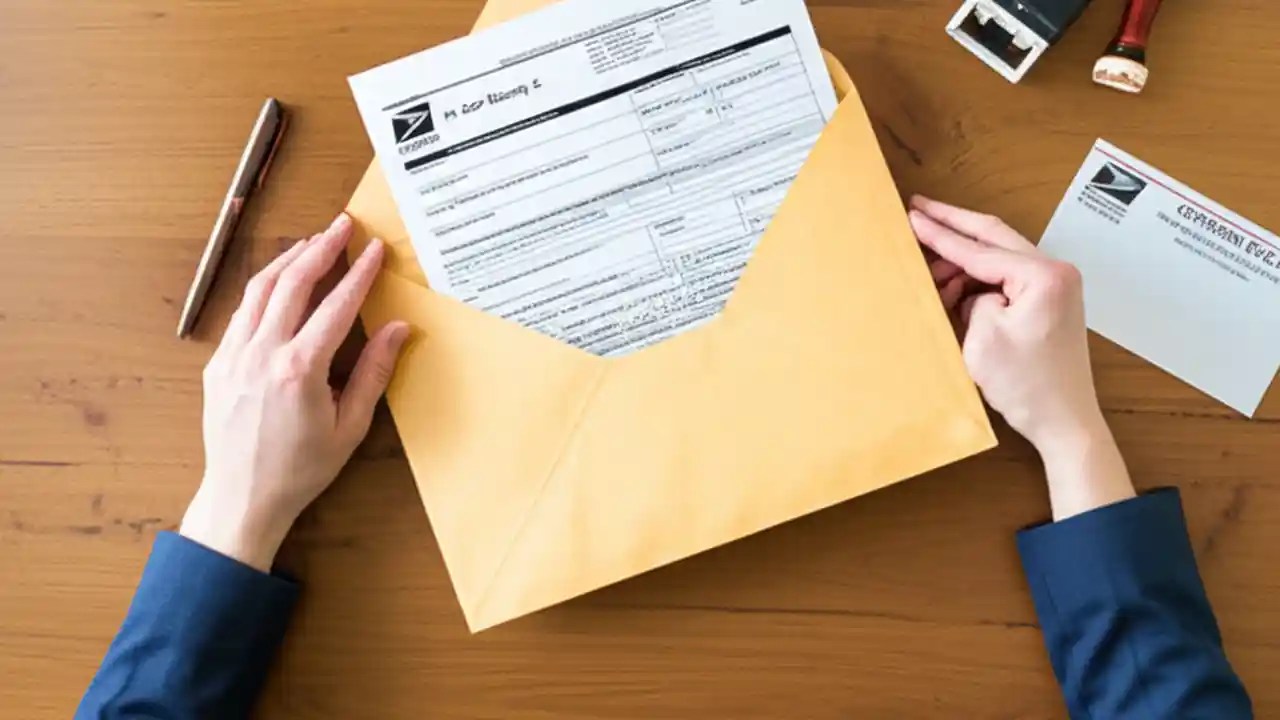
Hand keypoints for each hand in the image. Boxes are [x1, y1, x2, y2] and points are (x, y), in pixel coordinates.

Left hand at [181, 214, 408, 570]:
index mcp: (299, 370)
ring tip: (312, 244)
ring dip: (288, 261)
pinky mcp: (217, 364)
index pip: (335, 305)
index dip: (358, 273)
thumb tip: (397, 329)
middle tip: (343, 226)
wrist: (242, 498)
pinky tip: (279, 284)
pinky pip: (241, 314)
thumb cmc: (301, 470)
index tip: (374, 249)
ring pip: (259, 290)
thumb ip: (373, 372)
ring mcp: (233, 356)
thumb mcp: (350, 427)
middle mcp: (262, 354)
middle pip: (292, 283)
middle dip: (321, 249)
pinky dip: (263, 290)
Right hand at [909, 196, 1133, 519]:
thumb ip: (971, 298)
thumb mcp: (983, 339)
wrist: (1064, 420)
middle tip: (920, 208)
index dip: (941, 234)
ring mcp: (1055, 286)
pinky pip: (1007, 278)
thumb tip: (970, 290)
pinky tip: (954, 290)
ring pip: (999, 257)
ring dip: (964, 260)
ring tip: (929, 269)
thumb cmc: (1029, 387)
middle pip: (994, 236)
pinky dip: (979, 280)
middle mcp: (1056, 272)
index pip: (980, 248)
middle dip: (954, 224)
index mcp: (1043, 276)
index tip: (913, 216)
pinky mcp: (1049, 302)